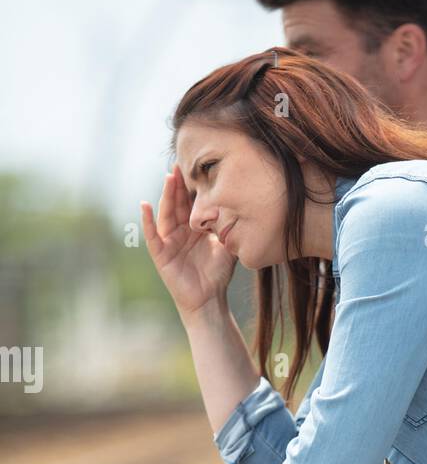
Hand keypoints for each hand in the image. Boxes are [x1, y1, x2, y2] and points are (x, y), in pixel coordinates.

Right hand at [140, 163, 236, 318]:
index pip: (191, 203)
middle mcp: (179, 231)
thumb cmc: (217, 274)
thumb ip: (231, 229)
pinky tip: (144, 206)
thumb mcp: (228, 247)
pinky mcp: (161, 254)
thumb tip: (245, 208)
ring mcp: (168, 242)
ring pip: (166, 214)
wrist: (210, 300)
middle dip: (178, 184)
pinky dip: (147, 221)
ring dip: (165, 196)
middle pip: (177, 203)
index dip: (192, 187)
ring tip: (168, 178)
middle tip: (180, 164)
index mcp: (194, 228)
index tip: (197, 167)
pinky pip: (152, 236)